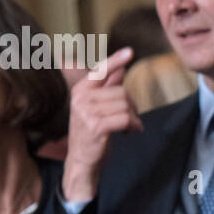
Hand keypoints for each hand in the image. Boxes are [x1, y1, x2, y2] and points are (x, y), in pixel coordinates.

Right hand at [61, 47, 138, 201]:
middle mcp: (81, 98)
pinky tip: (129, 132)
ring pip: (125, 105)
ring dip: (133, 118)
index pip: (100, 70)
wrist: (82, 161)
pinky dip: (133, 126)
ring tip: (129, 127)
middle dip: (132, 106)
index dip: (116, 60)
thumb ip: (108, 88)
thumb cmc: (92, 133)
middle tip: (131, 119)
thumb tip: (121, 68)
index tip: (130, 51)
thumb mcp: (99, 108)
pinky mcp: (96, 126)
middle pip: (121, 91)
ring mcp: (87, 112)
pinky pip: (125, 118)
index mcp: (81, 90)